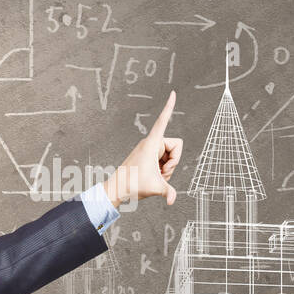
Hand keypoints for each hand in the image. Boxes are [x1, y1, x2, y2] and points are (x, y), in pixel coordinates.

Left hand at [104, 91, 183, 207]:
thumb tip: (172, 201)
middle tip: (162, 173)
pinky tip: (154, 175)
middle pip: (176, 146)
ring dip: (168, 167)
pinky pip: (165, 159)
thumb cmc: (132, 184)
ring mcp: (150, 149)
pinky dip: (163, 169)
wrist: (117, 188)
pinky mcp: (149, 155)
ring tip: (156, 175)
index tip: (173, 93)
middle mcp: (151, 143)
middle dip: (174, 162)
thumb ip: (168, 192)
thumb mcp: (154, 188)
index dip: (169, 108)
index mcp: (151, 143)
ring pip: (171, 155)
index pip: (163, 121)